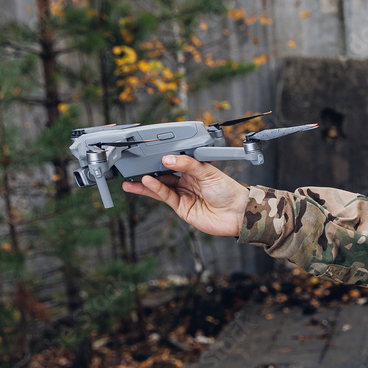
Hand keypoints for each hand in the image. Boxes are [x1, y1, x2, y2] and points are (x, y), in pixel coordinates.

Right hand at [121, 154, 248, 236]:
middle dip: (149, 171)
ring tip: (131, 178)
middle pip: (164, 175)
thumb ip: (187, 164)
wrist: (237, 213)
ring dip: (146, 183)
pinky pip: (165, 197)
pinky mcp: (181, 208)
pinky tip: (145, 183)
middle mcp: (188, 182)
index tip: (147, 153)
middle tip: (134, 165)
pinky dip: (154, 190)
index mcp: (195, 169)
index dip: (161, 158)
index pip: (174, 162)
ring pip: (161, 187)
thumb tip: (167, 158)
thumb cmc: (228, 190)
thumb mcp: (207, 172)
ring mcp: (184, 195)